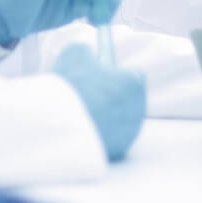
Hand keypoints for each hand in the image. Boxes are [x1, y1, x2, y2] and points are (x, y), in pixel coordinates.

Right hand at [53, 42, 145, 160]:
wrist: (63, 125)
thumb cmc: (73, 86)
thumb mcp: (75, 53)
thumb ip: (86, 50)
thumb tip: (86, 54)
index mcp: (134, 84)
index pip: (134, 75)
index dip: (115, 73)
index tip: (98, 72)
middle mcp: (138, 109)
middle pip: (127, 99)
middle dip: (110, 95)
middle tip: (86, 92)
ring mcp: (130, 133)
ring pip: (118, 120)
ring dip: (104, 115)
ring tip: (79, 111)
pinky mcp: (118, 151)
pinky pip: (109, 138)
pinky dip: (98, 134)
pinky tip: (79, 128)